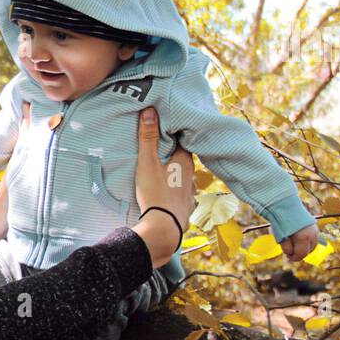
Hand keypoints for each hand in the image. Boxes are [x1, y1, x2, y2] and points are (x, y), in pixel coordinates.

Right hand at [131, 106, 196, 266]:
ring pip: (187, 182)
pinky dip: (178, 196)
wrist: (164, 229)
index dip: (178, 137)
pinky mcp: (186, 212)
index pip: (185, 144)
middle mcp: (192, 179)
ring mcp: (191, 197)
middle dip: (177, 157)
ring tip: (168, 176)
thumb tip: (150, 110)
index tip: (170, 130)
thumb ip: (147, 138)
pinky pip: (184, 200)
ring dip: (179, 178)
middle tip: (165, 152)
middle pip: (186, 163)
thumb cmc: (155, 193)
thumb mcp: (147, 163)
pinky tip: (172, 198)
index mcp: (184, 164)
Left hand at [280, 223, 319, 261]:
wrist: (286, 206)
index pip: (301, 254)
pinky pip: (314, 240)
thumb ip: (287, 248)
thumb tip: (290, 254)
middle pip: (307, 251)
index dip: (294, 258)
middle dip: (299, 253)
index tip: (287, 256)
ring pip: (312, 246)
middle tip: (290, 253)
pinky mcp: (315, 227)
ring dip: (304, 249)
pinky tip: (300, 242)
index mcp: (303, 238)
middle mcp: (312, 235)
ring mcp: (315, 231)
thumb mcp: (281, 237)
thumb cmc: (282, 222)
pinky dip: (308, 243)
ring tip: (295, 246)